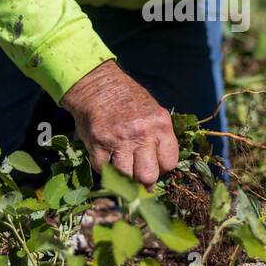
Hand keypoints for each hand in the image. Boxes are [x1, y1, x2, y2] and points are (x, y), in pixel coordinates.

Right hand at [60, 60, 179, 187]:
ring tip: (123, 170)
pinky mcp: (98, 144)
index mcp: (160, 124)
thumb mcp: (152, 111)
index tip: (155, 166)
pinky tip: (107, 158)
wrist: (97, 84)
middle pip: (148, 176)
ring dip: (124, 177)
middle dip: (144, 181)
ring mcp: (119, 140)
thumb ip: (158, 137)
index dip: (162, 168)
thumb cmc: (127, 99)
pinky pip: (104, 169)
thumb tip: (160, 168)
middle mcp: (141, 133)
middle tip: (139, 178)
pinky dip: (105, 168)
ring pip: (126, 177)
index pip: (169, 162)